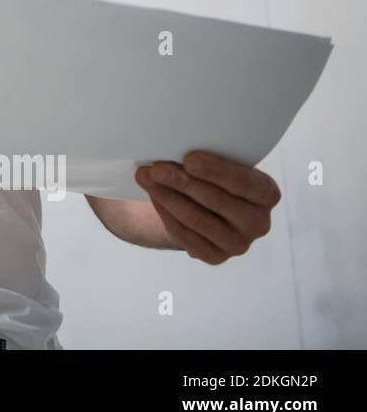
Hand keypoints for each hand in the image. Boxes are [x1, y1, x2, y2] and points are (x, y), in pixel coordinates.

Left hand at [134, 150, 280, 264]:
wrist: (204, 209)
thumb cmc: (212, 178)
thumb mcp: (219, 167)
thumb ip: (207, 162)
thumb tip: (173, 154)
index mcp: (266, 193)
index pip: (245, 182)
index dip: (217, 171)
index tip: (189, 159)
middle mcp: (258, 222)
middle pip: (217, 201)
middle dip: (183, 182)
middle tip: (156, 168)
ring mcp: (238, 244)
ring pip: (197, 219)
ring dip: (167, 196)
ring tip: (145, 177)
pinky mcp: (215, 257)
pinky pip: (185, 234)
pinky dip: (165, 212)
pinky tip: (154, 196)